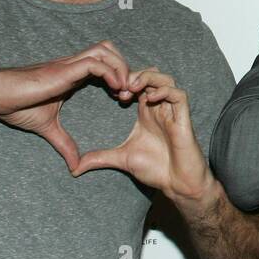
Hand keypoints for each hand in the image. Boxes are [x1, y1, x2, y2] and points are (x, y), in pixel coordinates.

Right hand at [0, 41, 133, 171]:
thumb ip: (65, 144)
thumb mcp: (48, 128)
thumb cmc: (16, 105)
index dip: (120, 76)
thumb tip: (75, 166)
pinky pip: (94, 63)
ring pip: (105, 50)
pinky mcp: (62, 69)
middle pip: (109, 50)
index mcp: (72, 75)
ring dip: (121, 67)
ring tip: (124, 91)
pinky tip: (115, 89)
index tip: (125, 98)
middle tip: (129, 92)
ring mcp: (68, 64)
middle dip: (125, 67)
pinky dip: (110, 72)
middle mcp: (73, 65)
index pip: (105, 63)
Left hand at [72, 69, 213, 203]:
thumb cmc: (156, 169)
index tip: (110, 91)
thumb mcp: (122, 160)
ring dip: (149, 79)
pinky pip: (178, 94)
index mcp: (146, 112)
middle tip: (120, 86)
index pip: (137, 84)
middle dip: (134, 75)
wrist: (177, 184)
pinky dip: (164, 91)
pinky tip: (149, 99)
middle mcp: (159, 108)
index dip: (123, 81)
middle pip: (151, 75)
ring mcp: (172, 112)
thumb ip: (100, 158)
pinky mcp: (183, 118)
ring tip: (133, 88)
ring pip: (165, 79)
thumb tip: (74, 168)